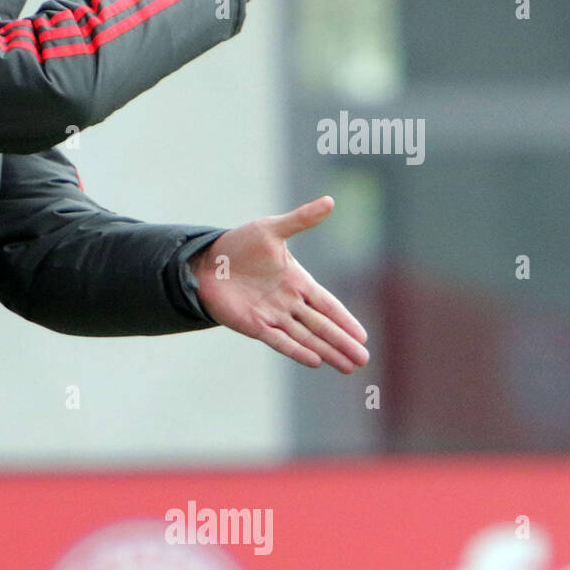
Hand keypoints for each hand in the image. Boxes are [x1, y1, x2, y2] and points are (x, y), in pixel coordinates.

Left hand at [188, 196, 368, 371]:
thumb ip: (301, 219)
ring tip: (348, 368)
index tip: (363, 337)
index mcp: (297, 281)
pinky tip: (315, 361)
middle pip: (321, 326)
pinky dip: (296, 350)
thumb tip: (330, 201)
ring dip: (326, 352)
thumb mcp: (271, 229)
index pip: (327, 304)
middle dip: (341, 342)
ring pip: (305, 337)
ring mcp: (272, 315)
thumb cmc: (240, 244)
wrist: (206, 261)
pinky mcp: (253, 324)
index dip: (345, 320)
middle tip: (363, 361)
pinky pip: (279, 340)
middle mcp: (288, 302)